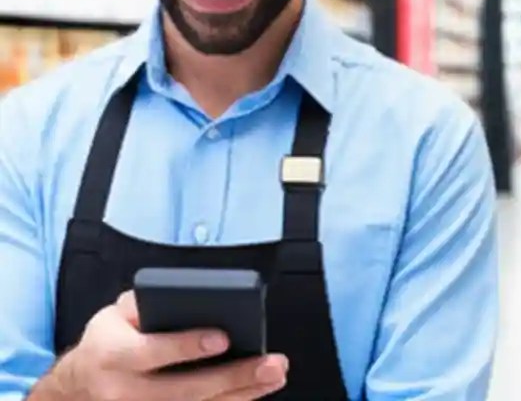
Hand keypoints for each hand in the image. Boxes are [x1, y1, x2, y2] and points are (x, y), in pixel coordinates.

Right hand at [39, 291, 287, 400]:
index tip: (224, 338)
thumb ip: (144, 304)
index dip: (187, 347)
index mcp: (112, 355)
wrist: (79, 386)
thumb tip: (183, 296)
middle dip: (232, 376)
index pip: (152, 353)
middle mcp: (123, 392)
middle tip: (270, 363)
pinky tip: (253, 392)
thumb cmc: (108, 342)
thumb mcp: (114, 315)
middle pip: (184, 390)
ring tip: (273, 376)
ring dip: (240, 394)